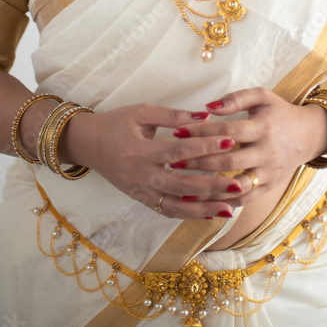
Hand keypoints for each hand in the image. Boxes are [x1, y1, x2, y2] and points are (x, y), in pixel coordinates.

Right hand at [60, 103, 246, 220]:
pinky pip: (167, 210)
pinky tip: (209, 213)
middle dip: (211, 185)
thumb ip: (173, 116)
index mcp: (140, 150)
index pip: (178, 151)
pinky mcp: (141, 199)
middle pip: (181, 184)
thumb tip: (205, 117)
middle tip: (238, 183)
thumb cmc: (115, 123)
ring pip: (176, 205)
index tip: (229, 141)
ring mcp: (141, 191)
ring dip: (204, 208)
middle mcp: (141, 175)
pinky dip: (189, 214)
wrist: (88, 144)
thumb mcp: (141, 112)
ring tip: (230, 207)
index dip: (204, 146)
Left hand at [171, 86, 326, 203]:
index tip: (178, 132)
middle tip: (172, 161)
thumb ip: (235, 98)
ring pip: (234, 184)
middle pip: (227, 160)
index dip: (201, 132)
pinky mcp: (269, 186)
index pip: (227, 132)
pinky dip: (225, 202)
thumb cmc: (280, 113)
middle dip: (198, 161)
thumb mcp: (262, 97)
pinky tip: (204, 202)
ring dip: (208, 186)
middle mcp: (266, 152)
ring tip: (183, 186)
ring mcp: (268, 172)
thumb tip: (208, 107)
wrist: (309, 135)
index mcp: (262, 127)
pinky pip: (245, 198)